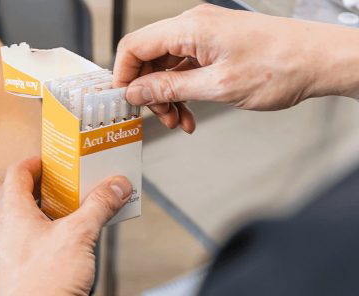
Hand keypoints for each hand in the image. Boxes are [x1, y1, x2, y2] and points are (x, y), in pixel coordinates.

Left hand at [0, 157, 131, 295]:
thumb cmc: (44, 286)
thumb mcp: (79, 237)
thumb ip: (98, 206)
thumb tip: (115, 185)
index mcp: (10, 213)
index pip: (16, 171)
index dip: (37, 161)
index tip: (57, 160)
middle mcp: (2, 230)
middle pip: (18, 194)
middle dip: (45, 185)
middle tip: (70, 182)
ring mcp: (5, 252)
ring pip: (23, 219)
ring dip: (47, 211)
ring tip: (76, 211)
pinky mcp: (14, 271)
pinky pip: (27, 241)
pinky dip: (46, 233)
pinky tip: (69, 243)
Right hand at [113, 4, 358, 133]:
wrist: (320, 61)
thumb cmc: (281, 67)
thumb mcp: (217, 86)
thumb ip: (170, 88)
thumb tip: (136, 91)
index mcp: (191, 28)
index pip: (134, 46)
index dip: (123, 76)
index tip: (125, 101)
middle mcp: (195, 26)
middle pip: (149, 57)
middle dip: (149, 91)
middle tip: (161, 116)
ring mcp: (205, 35)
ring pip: (166, 66)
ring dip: (167, 96)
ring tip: (179, 119)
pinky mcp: (216, 46)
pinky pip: (186, 68)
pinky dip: (184, 92)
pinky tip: (191, 113)